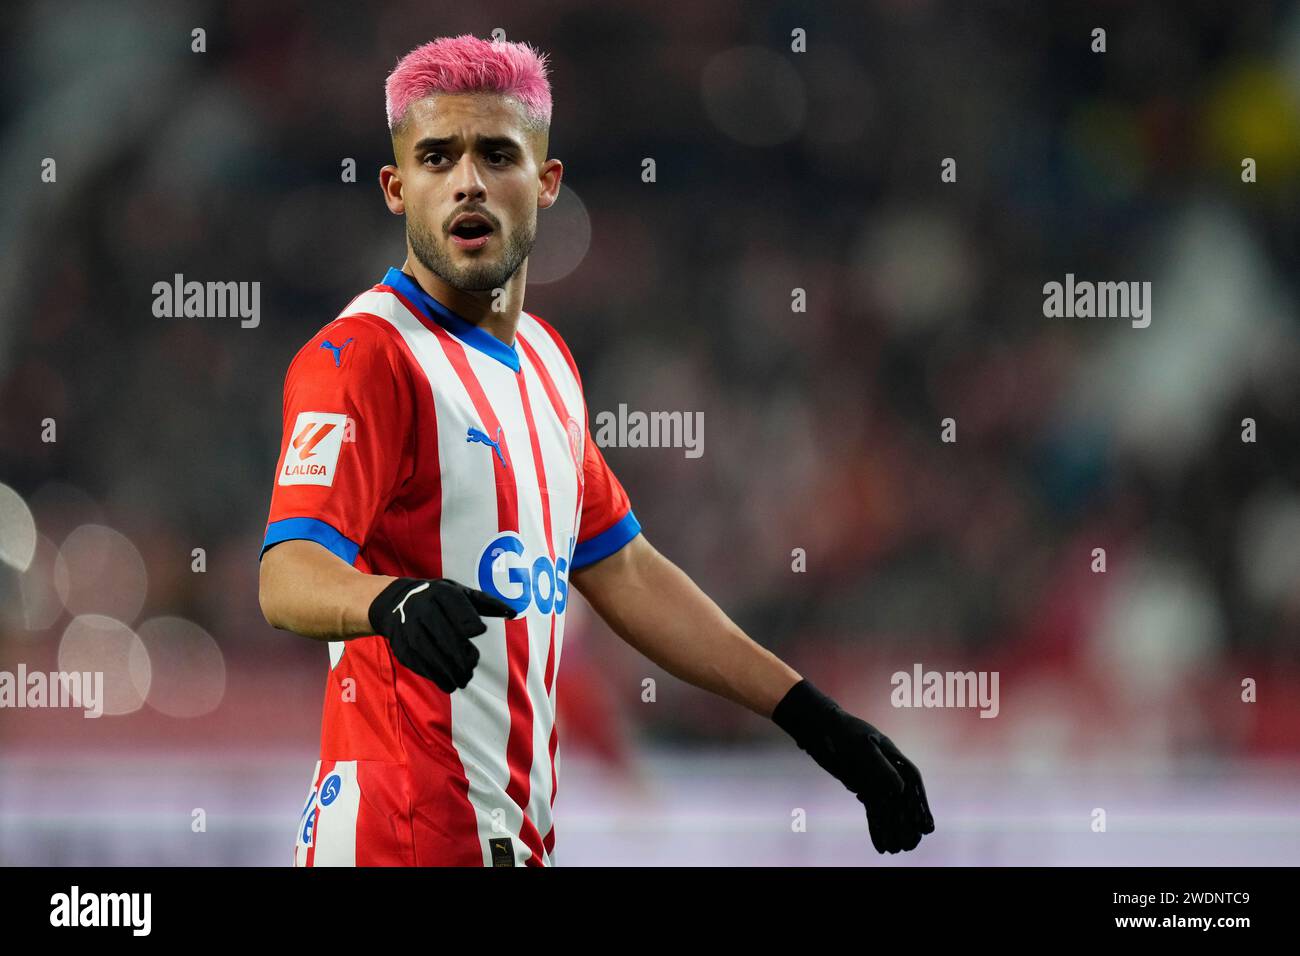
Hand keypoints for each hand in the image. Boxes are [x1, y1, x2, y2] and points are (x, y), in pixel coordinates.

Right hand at [368, 577, 515, 691]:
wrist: (396, 602)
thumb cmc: (439, 598)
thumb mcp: (461, 593)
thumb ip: (487, 603)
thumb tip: (512, 613)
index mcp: (441, 593)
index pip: (457, 609)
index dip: (470, 623)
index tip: (479, 632)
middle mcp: (422, 608)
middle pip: (443, 634)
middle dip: (460, 655)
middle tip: (472, 666)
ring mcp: (407, 627)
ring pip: (429, 651)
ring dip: (448, 670)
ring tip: (464, 680)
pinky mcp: (400, 644)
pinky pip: (417, 663)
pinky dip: (434, 676)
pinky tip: (449, 684)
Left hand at [772, 679, 934, 853]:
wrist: (819, 728)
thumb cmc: (841, 730)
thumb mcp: (861, 746)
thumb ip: (880, 766)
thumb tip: (900, 789)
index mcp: (892, 756)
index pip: (912, 781)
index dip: (920, 803)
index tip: (925, 824)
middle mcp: (887, 769)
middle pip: (903, 798)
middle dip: (910, 820)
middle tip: (917, 840)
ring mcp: (874, 779)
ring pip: (889, 807)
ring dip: (895, 827)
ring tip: (901, 848)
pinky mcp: (861, 787)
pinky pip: (872, 809)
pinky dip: (876, 826)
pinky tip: (881, 844)